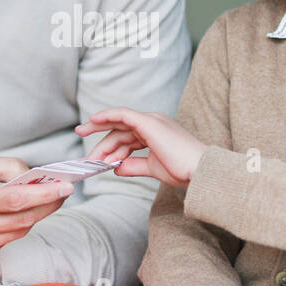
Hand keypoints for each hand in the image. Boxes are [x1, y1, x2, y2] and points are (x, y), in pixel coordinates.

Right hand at [0, 155, 73, 262]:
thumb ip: (6, 167)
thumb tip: (36, 178)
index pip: (15, 201)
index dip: (45, 194)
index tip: (66, 186)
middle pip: (22, 219)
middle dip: (48, 204)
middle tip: (63, 190)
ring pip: (19, 231)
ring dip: (36, 214)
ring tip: (46, 197)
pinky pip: (7, 240)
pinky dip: (18, 225)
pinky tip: (20, 212)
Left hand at [74, 107, 207, 186]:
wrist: (199, 170)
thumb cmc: (183, 170)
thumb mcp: (153, 168)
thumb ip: (134, 166)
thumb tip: (116, 168)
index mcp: (156, 131)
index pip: (127, 137)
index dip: (110, 147)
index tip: (95, 158)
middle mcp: (153, 122)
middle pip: (119, 131)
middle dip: (101, 144)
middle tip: (87, 158)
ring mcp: (151, 120)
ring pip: (118, 127)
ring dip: (103, 143)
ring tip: (93, 160)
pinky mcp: (148, 122)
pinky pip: (122, 114)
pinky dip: (107, 116)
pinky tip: (93, 120)